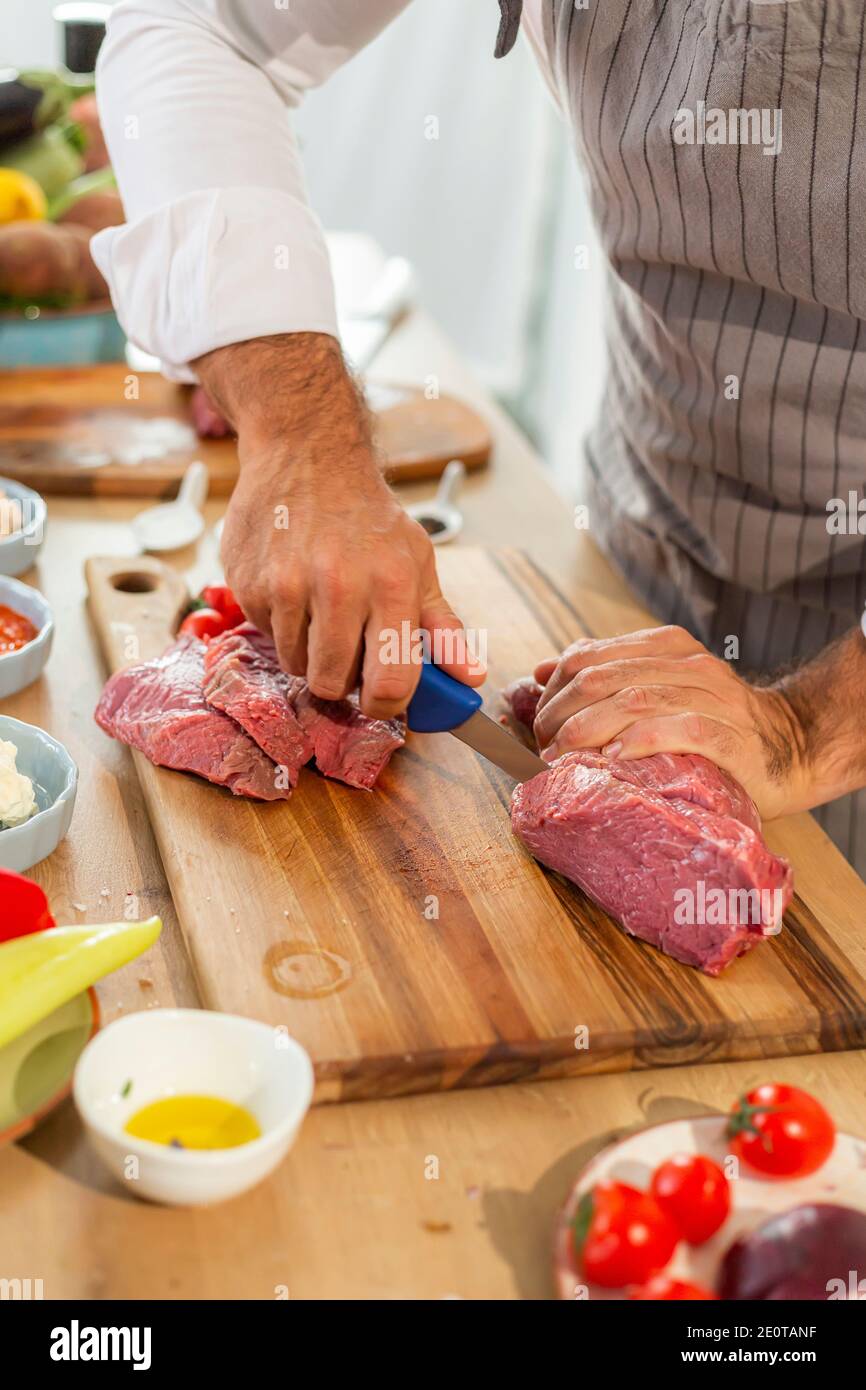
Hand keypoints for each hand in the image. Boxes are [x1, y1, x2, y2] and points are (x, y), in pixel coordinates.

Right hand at [196, 333, 483, 717]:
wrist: (306, 454)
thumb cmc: (367, 515)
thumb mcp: (417, 563)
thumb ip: (442, 626)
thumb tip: (471, 676)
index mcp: (391, 586)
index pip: (390, 683)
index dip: (386, 704)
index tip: (381, 696)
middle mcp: (338, 586)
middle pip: (332, 684)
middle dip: (341, 678)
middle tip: (347, 647)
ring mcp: (287, 586)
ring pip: (295, 666)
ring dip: (308, 652)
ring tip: (319, 609)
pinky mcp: (248, 584)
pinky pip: (265, 636)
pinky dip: (280, 625)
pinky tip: (292, 588)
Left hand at [531, 626, 810, 819]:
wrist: (792, 746)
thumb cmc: (716, 724)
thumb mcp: (660, 690)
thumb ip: (607, 676)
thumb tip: (542, 671)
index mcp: (664, 647)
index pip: (587, 657)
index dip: (552, 693)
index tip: (537, 727)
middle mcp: (686, 665)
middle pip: (601, 679)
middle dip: (560, 716)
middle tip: (543, 751)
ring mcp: (710, 697)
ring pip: (633, 701)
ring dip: (587, 731)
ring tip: (564, 758)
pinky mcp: (728, 735)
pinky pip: (679, 729)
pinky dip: (641, 741)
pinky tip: (615, 758)